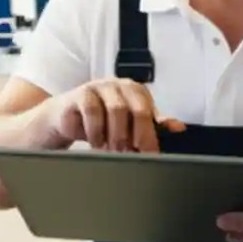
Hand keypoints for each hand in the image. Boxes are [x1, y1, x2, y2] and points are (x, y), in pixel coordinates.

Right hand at [42, 78, 185, 152]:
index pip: (151, 112)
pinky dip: (96, 131)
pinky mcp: (81, 93)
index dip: (152, 135)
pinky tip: (96, 142)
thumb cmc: (100, 122)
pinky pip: (92, 111)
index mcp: (136, 92)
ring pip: (116, 109)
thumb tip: (178, 127)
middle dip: (138, 136)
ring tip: (113, 151)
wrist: (64, 119)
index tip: (151, 155)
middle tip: (133, 155)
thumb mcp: (127, 125)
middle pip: (138, 109)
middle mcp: (120, 86)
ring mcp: (100, 87)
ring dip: (116, 135)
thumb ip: (151, 125)